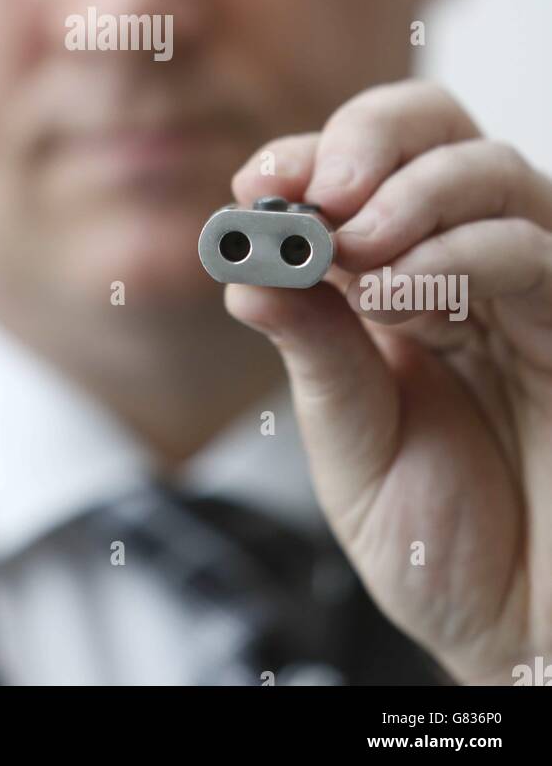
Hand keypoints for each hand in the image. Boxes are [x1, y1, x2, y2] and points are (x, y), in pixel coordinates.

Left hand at [227, 80, 551, 685]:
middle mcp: (461, 268)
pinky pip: (531, 252)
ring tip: (356, 243)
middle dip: (371, 137)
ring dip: (413, 191)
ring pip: (493, 172)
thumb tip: (243, 269)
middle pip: (438, 134)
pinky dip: (460, 252)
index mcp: (392, 284)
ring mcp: (525, 291)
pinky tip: (400, 293)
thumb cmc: (440, 544)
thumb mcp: (350, 444)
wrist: (518, 631)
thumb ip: (313, 352)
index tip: (259, 179)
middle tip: (323, 189)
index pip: (361, 173)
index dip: (311, 156)